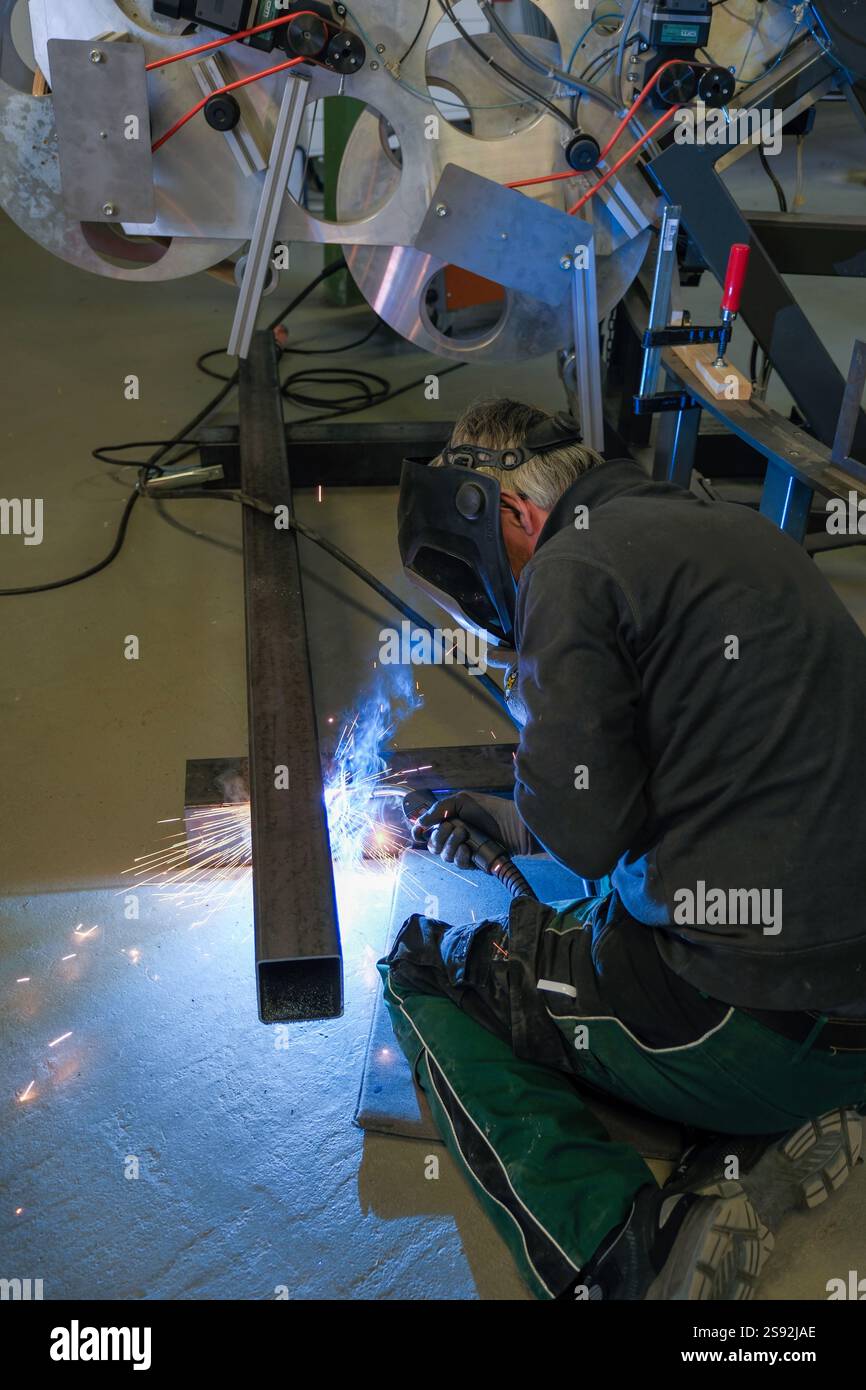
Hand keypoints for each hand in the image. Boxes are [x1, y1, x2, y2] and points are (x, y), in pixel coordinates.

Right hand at [410, 792, 527, 868]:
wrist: (510, 824)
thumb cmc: (488, 810)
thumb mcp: (462, 801)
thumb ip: (438, 809)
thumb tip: (420, 822)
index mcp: (448, 821)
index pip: (426, 830)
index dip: (419, 832)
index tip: (419, 832)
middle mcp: (453, 837)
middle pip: (432, 845)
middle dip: (439, 836)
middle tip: (453, 826)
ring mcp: (463, 850)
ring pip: (445, 856)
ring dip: (451, 845)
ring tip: (465, 834)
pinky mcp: (473, 862)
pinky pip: (459, 864)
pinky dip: (461, 856)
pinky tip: (468, 849)